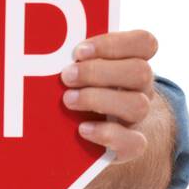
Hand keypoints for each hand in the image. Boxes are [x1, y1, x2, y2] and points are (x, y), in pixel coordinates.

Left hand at [60, 29, 158, 162]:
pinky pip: (135, 143)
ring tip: (68, 100)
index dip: (114, 44)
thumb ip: (76, 59)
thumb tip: (43, 44)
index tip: (79, 51)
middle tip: (66, 76)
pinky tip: (82, 129)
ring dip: (99, 99)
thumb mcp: (81, 70)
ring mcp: (139, 118)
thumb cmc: (81, 90)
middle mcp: (141, 88)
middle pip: (141, 72)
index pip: (144, 43)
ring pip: (138, 105)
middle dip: (98, 72)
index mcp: (133, 62)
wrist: (95, 132)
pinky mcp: (132, 146)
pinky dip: (107, 134)